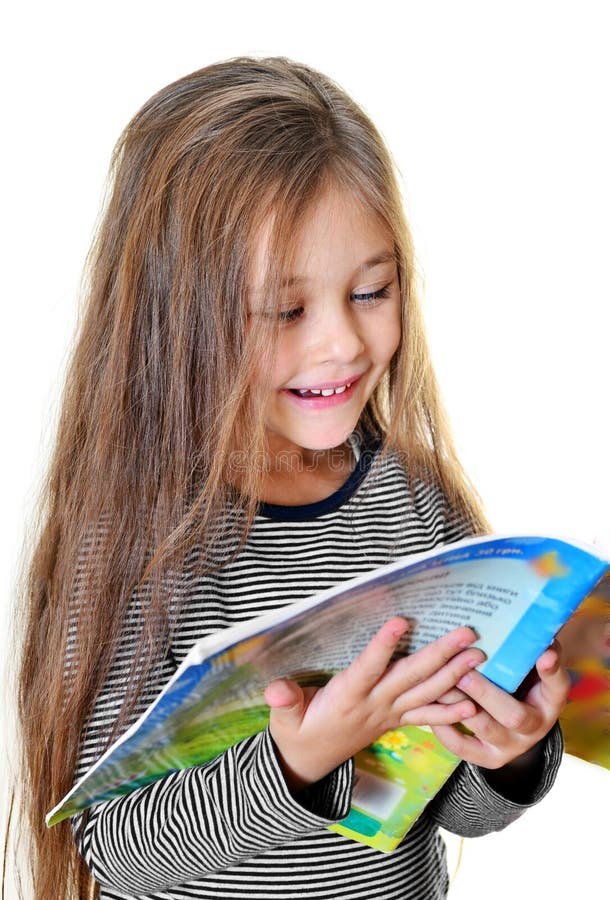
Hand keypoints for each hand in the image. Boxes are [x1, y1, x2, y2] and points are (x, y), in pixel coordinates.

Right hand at [265, 618, 484, 792]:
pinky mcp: (394, 721)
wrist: (309, 764)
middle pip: (411, 678)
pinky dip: (450, 711)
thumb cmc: (296, 732)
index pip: (367, 668)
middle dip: (440, 655)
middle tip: (467, 635)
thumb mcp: (283, 719)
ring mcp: (388, 715)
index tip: (401, 620)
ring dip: (454, 675)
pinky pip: (427, 717)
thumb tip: (275, 687)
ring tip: (479, 657)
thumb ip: (284, 701)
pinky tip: (473, 702)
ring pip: (425, 693)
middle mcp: (374, 705)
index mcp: (347, 697)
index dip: (383, 646)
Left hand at [431, 640, 570, 768]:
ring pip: (485, 729)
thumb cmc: (521, 680)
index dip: (551, 671)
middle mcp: (534, 728)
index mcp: (551, 700)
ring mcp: (511, 746)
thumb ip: (533, 650)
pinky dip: (445, 728)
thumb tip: (536, 634)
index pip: (557, 685)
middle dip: (486, 693)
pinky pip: (463, 747)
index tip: (543, 655)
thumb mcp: (533, 665)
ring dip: (460, 706)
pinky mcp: (487, 757)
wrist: (516, 719)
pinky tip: (431, 706)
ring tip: (440, 686)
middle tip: (463, 673)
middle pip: (513, 715)